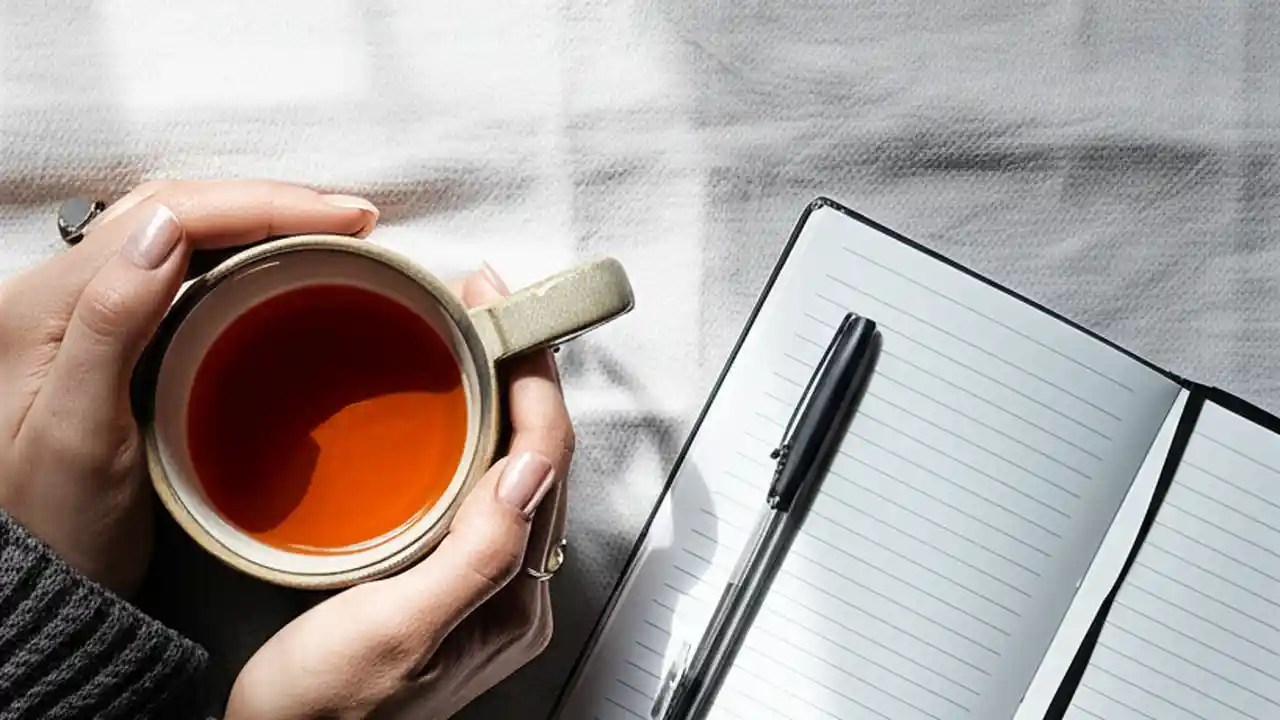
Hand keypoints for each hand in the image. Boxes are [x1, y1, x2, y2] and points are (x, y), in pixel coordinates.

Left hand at [0, 180, 377, 594]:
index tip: (346, 219)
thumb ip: (108, 325)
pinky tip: (275, 258)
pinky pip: (174, 265)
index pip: (169, 215)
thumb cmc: (56, 525)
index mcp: (44, 303)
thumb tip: (165, 226)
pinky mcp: (103, 333)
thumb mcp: (76, 436)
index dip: (262, 204)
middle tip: (356, 217)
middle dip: (270, 200)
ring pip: (176, 226)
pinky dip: (235, 248)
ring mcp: (79, 308)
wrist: (36, 585)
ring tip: (330, 227)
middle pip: (175, 207)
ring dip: (255, 215)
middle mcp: (56, 289)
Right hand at [226, 268, 572, 719]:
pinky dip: (478, 432)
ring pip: (516, 467)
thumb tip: (530, 469)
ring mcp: (482, 584)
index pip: (548, 466)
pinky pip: (483, 487)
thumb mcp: (395, 632)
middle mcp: (510, 589)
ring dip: (505, 396)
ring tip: (475, 334)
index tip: (505, 316)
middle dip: (525, 372)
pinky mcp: (448, 577)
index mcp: (511, 600)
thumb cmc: (322, 708)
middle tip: (488, 304)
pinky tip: (452, 405)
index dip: (535, 383)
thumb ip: (473, 558)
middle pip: (541, 458)